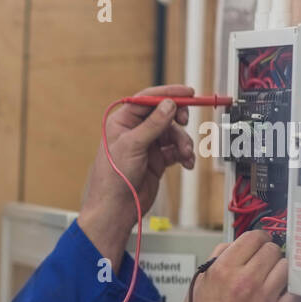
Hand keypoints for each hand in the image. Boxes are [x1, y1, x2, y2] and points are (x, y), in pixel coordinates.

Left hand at [76, 84, 195, 266]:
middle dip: (178, 118)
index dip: (167, 94)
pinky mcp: (157, 160)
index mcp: (122, 122)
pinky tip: (186, 163)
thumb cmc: (113, 178)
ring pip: (173, 134)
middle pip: (164, 114)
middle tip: (185, 122)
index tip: (187, 93)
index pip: (147, 99)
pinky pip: (176, 150)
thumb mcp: (132, 145)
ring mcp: (147, 146)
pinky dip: (184, 155)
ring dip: (183, 142)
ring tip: (185, 153)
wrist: (116, 208)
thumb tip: (169, 105)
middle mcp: (135, 131)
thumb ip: (153, 124)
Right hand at [159, 230, 300, 301]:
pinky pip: (296, 292)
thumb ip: (219, 257)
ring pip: (286, 267)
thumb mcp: (201, 280)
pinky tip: (283, 291)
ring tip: (271, 278)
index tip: (259, 243)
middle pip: (273, 250)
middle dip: (268, 254)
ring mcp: (263, 298)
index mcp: (224, 269)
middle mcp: (245, 281)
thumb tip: (237, 244)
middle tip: (264, 263)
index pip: (254, 237)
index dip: (258, 238)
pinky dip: (292, 289)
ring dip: (280, 270)